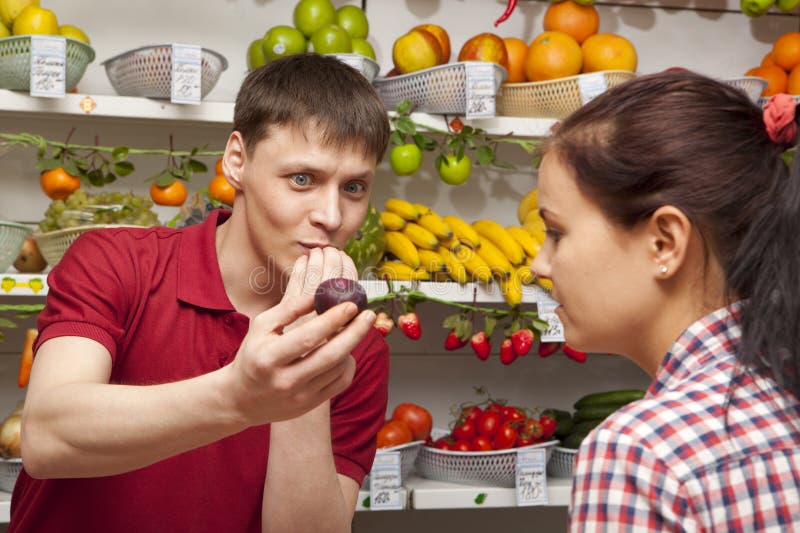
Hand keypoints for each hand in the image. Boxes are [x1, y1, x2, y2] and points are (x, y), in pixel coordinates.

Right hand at [226, 248, 372, 425]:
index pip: (308, 337)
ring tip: (355, 329)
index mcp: (269, 357)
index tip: (351, 304)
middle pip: (331, 355)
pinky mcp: (310, 405)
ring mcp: (300, 396)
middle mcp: (286, 380)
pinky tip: (346, 351)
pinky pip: (340, 383)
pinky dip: (348, 365)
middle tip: (368, 315)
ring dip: (351, 346)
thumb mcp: (260, 327)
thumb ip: (288, 309)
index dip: (333, 319)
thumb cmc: (253, 356)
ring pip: (338, 368)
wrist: (242, 399)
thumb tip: (317, 297)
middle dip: (355, 332)